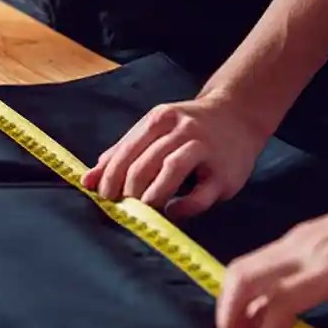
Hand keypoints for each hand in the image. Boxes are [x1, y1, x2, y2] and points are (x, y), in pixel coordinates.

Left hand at [81, 92, 270, 218]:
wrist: (238, 115)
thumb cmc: (188, 128)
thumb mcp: (154, 130)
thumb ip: (122, 153)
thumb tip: (88, 181)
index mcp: (160, 119)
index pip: (127, 150)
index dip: (111, 177)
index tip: (104, 196)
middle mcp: (182, 130)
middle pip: (144, 163)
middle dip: (127, 190)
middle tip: (123, 207)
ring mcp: (205, 149)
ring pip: (171, 170)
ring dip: (151, 195)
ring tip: (143, 210)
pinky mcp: (224, 173)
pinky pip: (200, 194)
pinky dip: (183, 207)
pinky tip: (172, 211)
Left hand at [215, 184, 327, 327]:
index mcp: (314, 240)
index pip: (259, 268)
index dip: (243, 301)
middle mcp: (304, 241)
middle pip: (241, 273)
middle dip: (227, 311)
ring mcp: (315, 252)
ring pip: (247, 281)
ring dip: (235, 320)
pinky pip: (281, 300)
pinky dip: (266, 327)